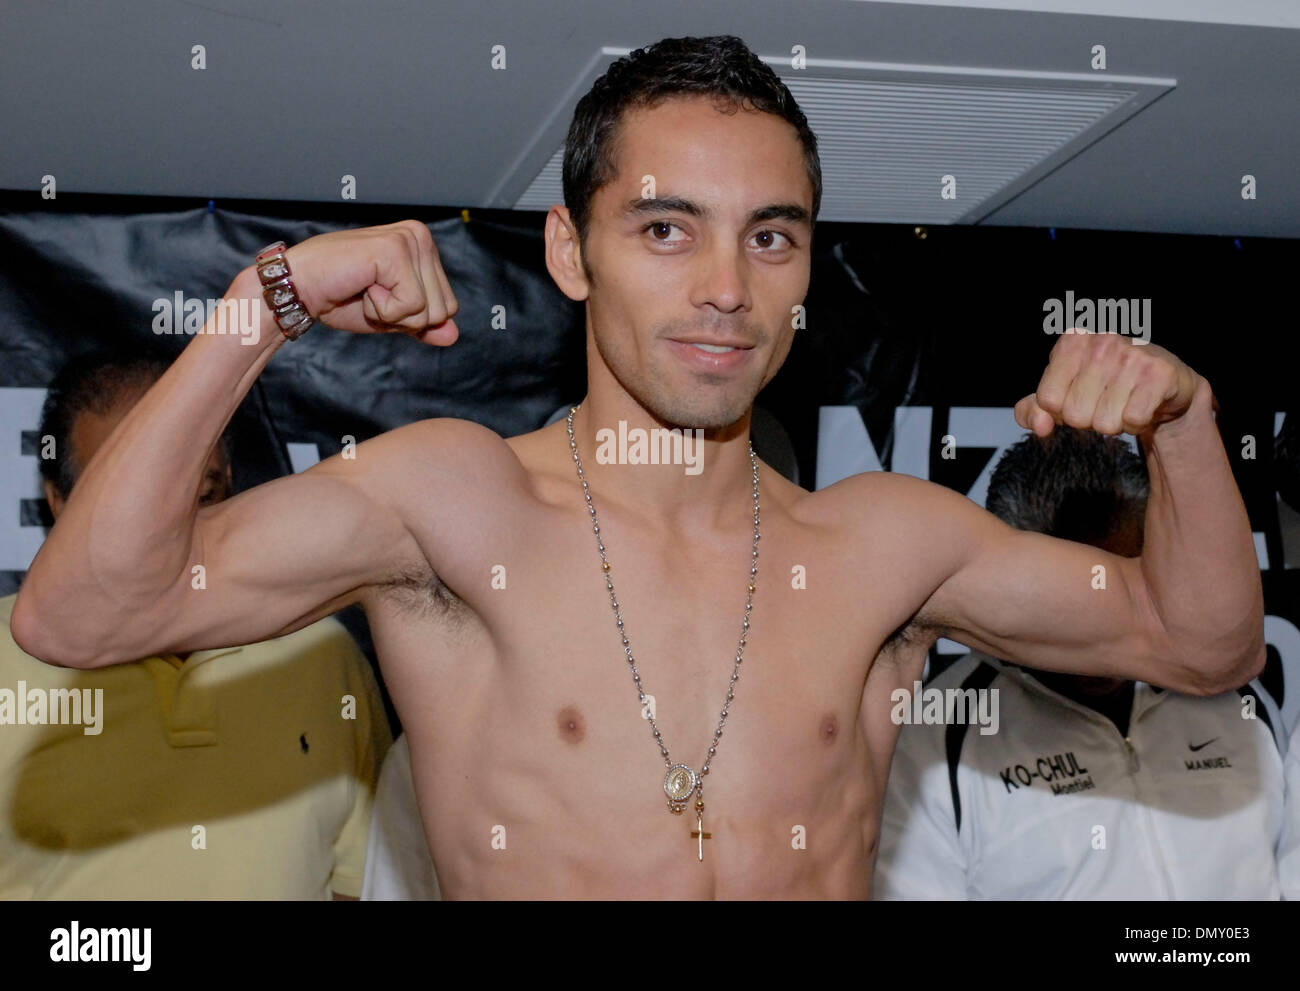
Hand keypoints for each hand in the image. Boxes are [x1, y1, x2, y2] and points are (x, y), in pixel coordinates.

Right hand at [282, 220, 459, 344]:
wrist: (300, 288)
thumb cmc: (340, 297)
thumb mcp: (390, 316)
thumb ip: (423, 324)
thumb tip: (453, 335)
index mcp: (423, 247)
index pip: (448, 306)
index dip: (412, 318)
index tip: (380, 298)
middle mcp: (420, 237)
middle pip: (444, 310)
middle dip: (404, 317)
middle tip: (370, 294)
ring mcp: (409, 240)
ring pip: (429, 311)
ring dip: (391, 313)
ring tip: (366, 288)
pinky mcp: (395, 250)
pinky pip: (410, 305)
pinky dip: (382, 309)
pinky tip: (362, 285)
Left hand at [1014, 331, 1202, 436]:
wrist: (1163, 385)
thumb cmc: (1103, 387)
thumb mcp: (1061, 394)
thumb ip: (1033, 410)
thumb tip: (1040, 427)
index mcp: (1071, 341)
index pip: (1047, 400)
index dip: (1062, 410)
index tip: (1079, 396)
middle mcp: (1101, 342)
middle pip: (1075, 415)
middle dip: (1089, 419)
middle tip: (1106, 401)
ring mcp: (1132, 355)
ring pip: (1104, 423)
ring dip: (1115, 423)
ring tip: (1125, 402)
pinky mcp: (1159, 374)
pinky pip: (1132, 421)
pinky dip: (1136, 424)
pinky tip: (1142, 405)